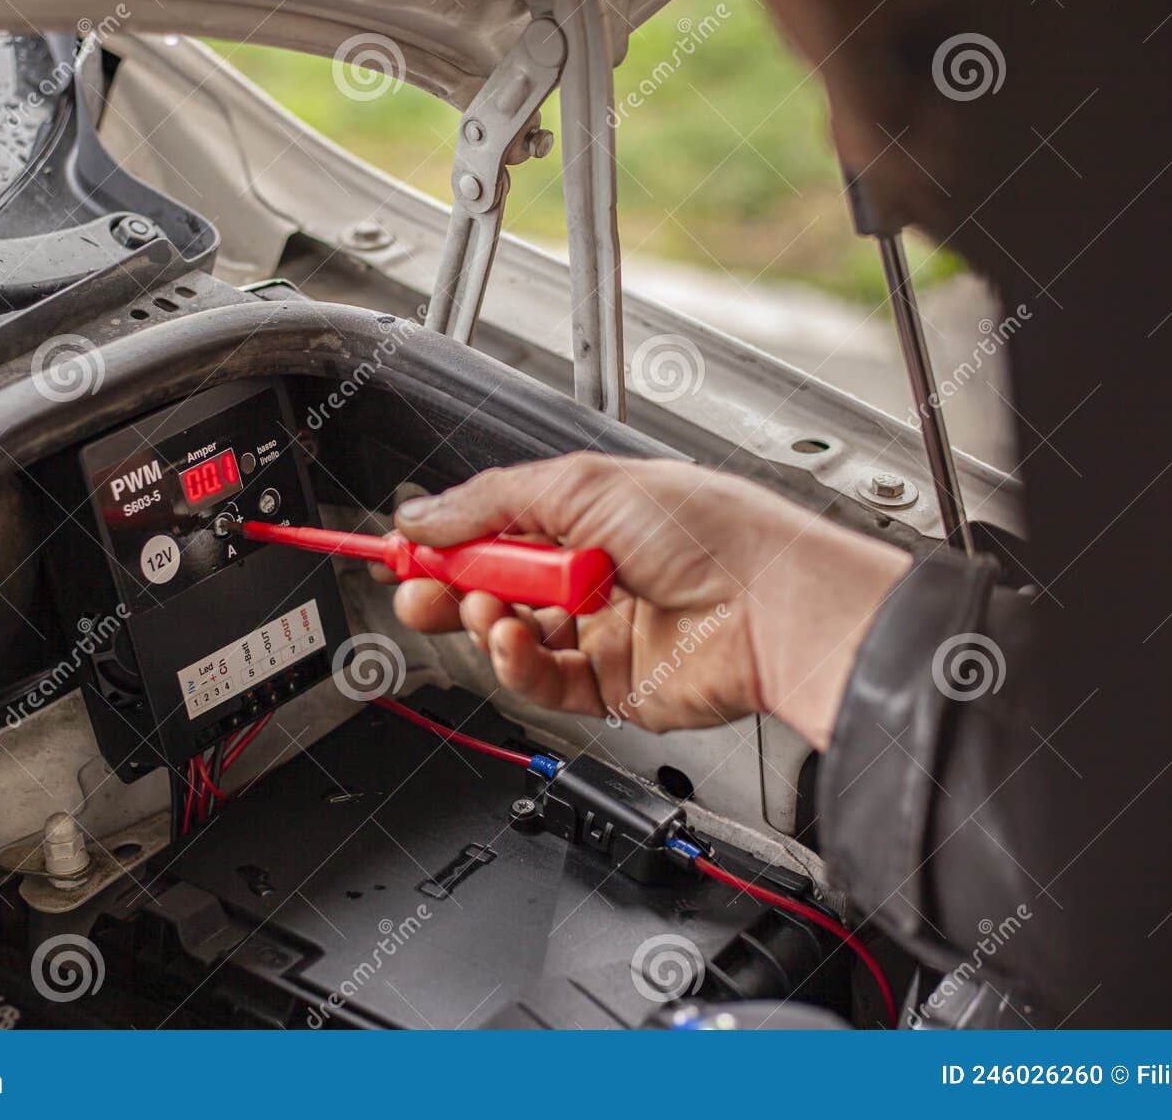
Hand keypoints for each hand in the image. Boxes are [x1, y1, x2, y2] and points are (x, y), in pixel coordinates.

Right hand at [386, 454, 910, 749]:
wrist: (771, 603)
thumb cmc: (710, 530)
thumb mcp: (582, 485)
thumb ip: (491, 502)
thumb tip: (422, 513)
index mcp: (590, 515)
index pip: (496, 527)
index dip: (445, 538)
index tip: (401, 546)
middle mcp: (593, 572)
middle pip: (494, 585)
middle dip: (447, 585)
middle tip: (417, 586)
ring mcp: (602, 630)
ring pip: (511, 635)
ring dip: (482, 621)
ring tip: (482, 606)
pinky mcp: (610, 686)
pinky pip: (541, 679)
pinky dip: (515, 661)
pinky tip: (510, 639)